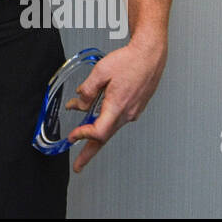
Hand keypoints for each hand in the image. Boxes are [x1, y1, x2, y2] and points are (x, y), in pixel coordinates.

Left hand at [64, 35, 167, 172]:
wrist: (150, 55)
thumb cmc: (129, 61)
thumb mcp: (101, 72)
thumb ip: (88, 90)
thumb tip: (79, 102)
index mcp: (118, 106)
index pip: (98, 131)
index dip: (83, 135)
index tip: (71, 136)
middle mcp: (127, 113)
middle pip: (105, 138)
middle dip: (89, 152)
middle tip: (78, 166)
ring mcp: (133, 112)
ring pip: (111, 128)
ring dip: (95, 133)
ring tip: (80, 135)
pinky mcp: (135, 108)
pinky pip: (117, 119)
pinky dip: (104, 120)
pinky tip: (96, 114)